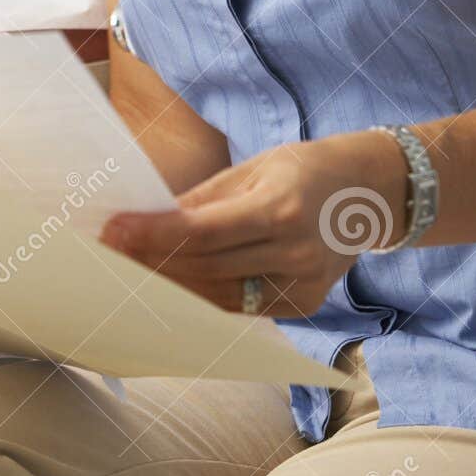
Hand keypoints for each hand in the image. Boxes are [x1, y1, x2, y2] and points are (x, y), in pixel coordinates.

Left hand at [99, 131, 406, 316]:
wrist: (367, 193)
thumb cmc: (303, 170)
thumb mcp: (254, 168)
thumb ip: (204, 200)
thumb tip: (149, 220)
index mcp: (282, 207)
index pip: (203, 231)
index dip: (154, 235)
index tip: (113, 232)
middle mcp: (295, 252)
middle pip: (205, 267)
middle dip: (151, 261)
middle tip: (108, 252)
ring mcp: (303, 285)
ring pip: (218, 296)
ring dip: (170, 285)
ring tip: (130, 271)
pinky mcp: (304, 305)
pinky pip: (241, 306)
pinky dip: (205, 296)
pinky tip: (174, 286)